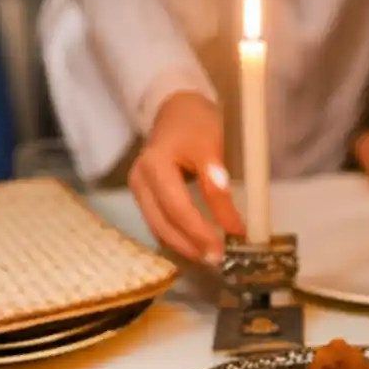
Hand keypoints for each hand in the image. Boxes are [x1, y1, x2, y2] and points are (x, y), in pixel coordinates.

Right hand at [129, 92, 240, 262]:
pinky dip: (177, 238)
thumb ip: (216, 182)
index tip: (227, 245)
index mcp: (155, 165)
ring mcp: (139, 189)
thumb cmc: (196, 123)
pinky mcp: (144, 195)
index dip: (201, 231)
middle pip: (164, 225)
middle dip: (191, 246)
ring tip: (210, 258)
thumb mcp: (211, 145)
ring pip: (158, 229)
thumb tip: (229, 221)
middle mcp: (140, 180)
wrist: (176, 108)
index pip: (178, 208)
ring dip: (184, 247)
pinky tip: (196, 246)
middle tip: (219, 260)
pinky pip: (159, 223)